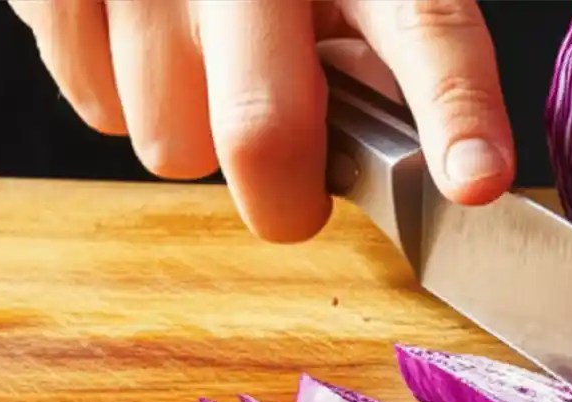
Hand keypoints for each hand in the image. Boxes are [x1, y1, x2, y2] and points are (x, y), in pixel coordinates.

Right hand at [9, 0, 515, 242]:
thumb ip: (389, 59)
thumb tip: (427, 161)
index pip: (426, 30)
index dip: (454, 112)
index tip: (474, 181)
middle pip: (262, 131)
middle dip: (284, 201)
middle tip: (296, 195)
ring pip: (171, 142)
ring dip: (197, 137)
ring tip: (208, 72)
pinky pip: (97, 110)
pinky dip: (127, 101)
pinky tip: (152, 49)